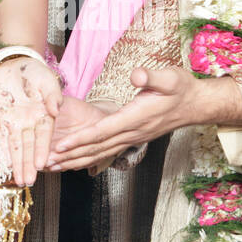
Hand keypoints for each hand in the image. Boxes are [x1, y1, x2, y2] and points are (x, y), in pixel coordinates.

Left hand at [0, 56, 61, 186]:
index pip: (43, 136)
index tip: (42, 163)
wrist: (14, 64)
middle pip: (28, 147)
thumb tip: (56, 109)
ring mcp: (14, 124)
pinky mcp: (0, 122)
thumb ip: (52, 94)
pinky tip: (0, 166)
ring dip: (16, 165)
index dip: (42, 150)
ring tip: (17, 181)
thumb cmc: (35, 72)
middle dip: (28, 165)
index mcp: (44, 117)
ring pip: (14, 148)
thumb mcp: (47, 81)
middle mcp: (29, 124)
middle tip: (28, 182)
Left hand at [49, 66, 228, 170]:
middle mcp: (132, 132)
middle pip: (96, 147)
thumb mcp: (170, 77)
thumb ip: (152, 76)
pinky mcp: (131, 137)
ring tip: (53, 166)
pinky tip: (74, 161)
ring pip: (99, 153)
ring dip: (75, 160)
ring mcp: (132, 137)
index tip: (62, 145)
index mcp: (136, 117)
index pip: (103, 131)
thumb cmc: (181, 88)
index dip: (82, 139)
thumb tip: (136, 75)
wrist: (195, 104)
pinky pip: (106, 151)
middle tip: (46, 162)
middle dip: (71, 155)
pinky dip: (87, 157)